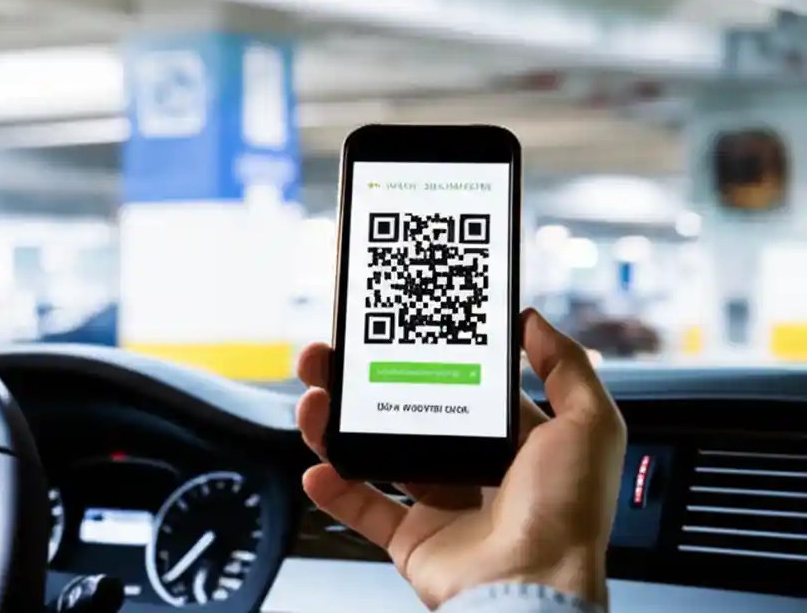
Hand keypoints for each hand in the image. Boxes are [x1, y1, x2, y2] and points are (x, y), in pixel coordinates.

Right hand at [296, 310, 625, 607]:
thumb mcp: (590, 424)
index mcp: (511, 440)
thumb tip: (534, 320)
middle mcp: (472, 470)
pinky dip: (334, 488)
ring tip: (315, 403)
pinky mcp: (412, 539)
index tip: (393, 332)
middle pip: (404, 414)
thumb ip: (568, 366)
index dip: (422, 357)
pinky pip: (364, 508)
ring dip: (338, 427)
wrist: (532, 587)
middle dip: (362, 385)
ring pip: (376, 454)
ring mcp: (439, 506)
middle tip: (332, 359)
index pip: (458, 385)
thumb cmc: (568, 514)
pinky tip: (317, 467)